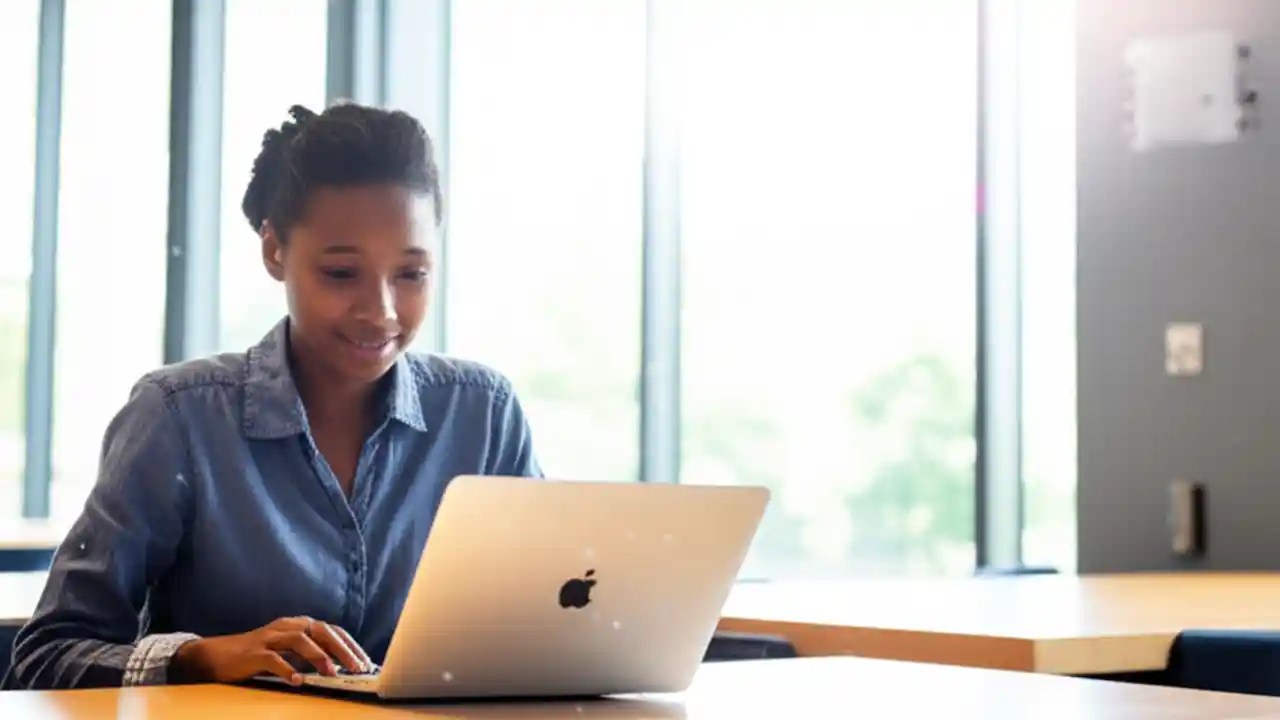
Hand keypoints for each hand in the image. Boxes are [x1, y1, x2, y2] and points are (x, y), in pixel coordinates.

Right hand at [171, 616, 373, 684]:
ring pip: (300, 640)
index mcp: (298, 625)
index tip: (366, 662)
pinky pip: (273, 659)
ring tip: (332, 673)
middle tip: (357, 668)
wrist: (216, 656)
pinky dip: (287, 670)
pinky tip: (298, 681)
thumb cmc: (257, 656)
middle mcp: (287, 626)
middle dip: (342, 650)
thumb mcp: (288, 652)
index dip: (351, 645)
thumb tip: (340, 668)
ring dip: (318, 656)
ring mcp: (270, 638)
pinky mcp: (253, 653)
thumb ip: (310, 655)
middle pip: (321, 631)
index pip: (332, 630)